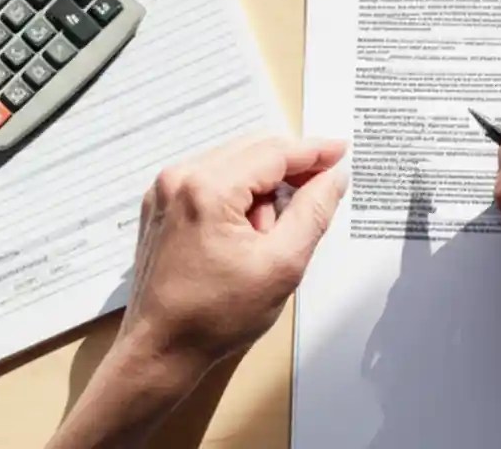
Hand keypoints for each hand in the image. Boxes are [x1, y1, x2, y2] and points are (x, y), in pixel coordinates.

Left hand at [121, 135, 347, 371]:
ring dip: (263, 187)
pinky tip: (248, 232)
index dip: (313, 151)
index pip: (274, 152)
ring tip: (269, 235)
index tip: (341, 151)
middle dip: (290, 169)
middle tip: (321, 190)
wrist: (159, 350)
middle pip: (252, 150)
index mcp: (208, 189)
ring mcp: (165, 190)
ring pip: (234, 163)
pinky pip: (212, 179)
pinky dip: (239, 195)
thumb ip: (313, 212)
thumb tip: (333, 177)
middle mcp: (179, 178)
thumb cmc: (216, 316)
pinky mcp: (161, 205)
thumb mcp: (281, 265)